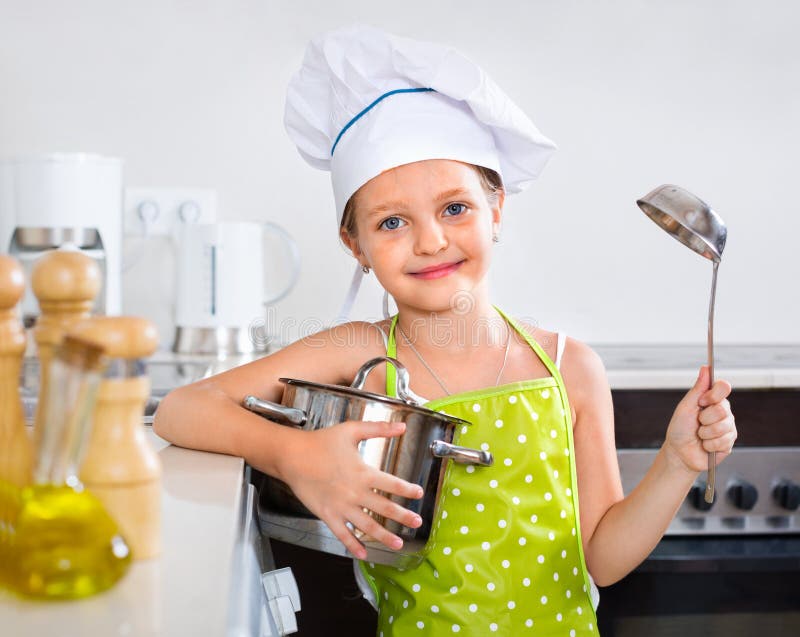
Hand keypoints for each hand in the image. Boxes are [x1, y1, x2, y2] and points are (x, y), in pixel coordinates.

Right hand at [275, 420, 423, 559]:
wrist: (293, 456)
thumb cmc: (321, 441)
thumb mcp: (351, 430)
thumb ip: (378, 428)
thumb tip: (402, 426)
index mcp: (363, 472)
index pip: (392, 484)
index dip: (407, 490)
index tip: (419, 494)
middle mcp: (355, 492)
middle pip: (384, 508)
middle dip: (402, 516)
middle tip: (417, 522)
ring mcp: (341, 506)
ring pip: (367, 525)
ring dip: (384, 536)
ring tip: (399, 544)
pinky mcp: (327, 514)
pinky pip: (343, 534)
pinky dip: (353, 545)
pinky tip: (363, 554)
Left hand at [663, 366, 736, 473]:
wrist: (680, 453)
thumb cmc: (680, 429)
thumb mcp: (686, 407)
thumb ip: (698, 388)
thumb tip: (706, 367)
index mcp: (712, 400)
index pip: (724, 387)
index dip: (713, 395)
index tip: (701, 402)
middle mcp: (723, 411)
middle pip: (722, 409)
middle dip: (704, 418)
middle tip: (697, 423)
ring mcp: (728, 426)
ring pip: (722, 427)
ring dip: (705, 433)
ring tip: (700, 435)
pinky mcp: (729, 442)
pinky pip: (723, 441)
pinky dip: (709, 444)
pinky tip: (705, 445)